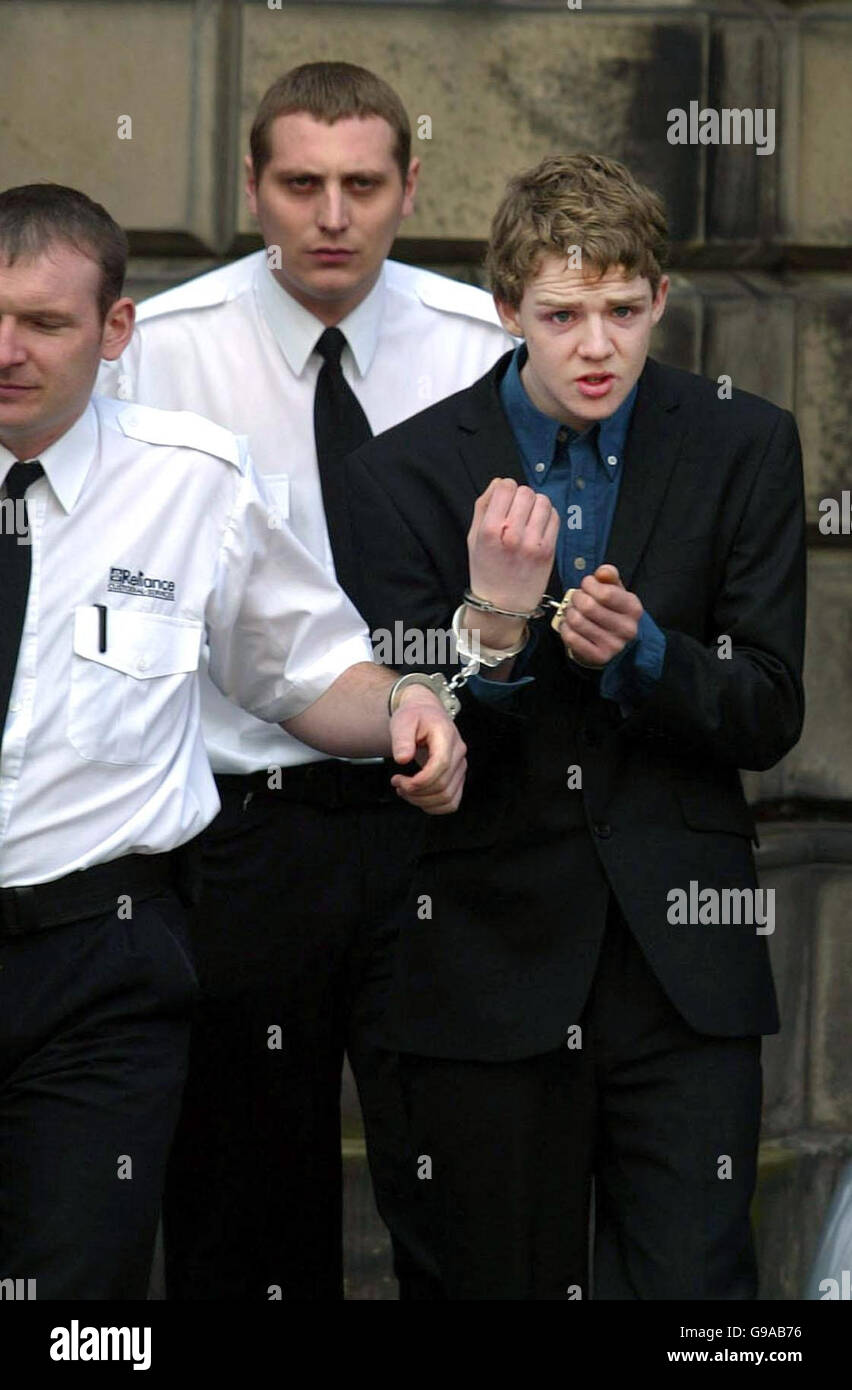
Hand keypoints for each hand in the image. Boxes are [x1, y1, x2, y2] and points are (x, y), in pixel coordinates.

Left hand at [389, 689, 466, 813]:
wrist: (426, 714)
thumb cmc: (414, 717)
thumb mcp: (402, 721)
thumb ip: (402, 739)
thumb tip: (403, 759)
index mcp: (446, 736)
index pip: (441, 765)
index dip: (420, 780)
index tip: (398, 780)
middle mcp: (459, 753)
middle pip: (443, 785)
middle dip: (415, 792)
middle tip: (397, 784)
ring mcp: (461, 767)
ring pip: (448, 798)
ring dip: (422, 801)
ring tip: (404, 791)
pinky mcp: (458, 777)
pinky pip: (452, 802)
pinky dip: (434, 807)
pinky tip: (418, 798)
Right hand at [466, 479, 558, 645]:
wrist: (503, 605)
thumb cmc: (486, 570)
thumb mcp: (473, 538)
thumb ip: (483, 506)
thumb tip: (499, 482)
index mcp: (489, 530)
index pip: (505, 486)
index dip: (505, 489)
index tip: (504, 500)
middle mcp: (512, 535)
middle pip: (525, 492)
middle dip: (521, 497)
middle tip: (517, 512)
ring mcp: (533, 543)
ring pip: (543, 501)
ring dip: (536, 505)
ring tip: (529, 518)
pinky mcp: (549, 550)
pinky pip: (554, 517)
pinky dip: (547, 516)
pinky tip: (538, 527)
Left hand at [557, 564, 642, 666]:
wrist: (612, 642)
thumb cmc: (611, 610)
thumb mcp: (615, 590)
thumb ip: (609, 576)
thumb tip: (603, 572)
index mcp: (633, 608)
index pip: (606, 593)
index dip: (589, 585)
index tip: (586, 584)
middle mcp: (627, 629)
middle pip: (589, 607)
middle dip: (577, 598)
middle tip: (577, 598)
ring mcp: (614, 645)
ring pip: (577, 621)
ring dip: (569, 612)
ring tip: (573, 611)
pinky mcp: (599, 657)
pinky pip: (571, 637)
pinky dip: (565, 628)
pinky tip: (570, 625)